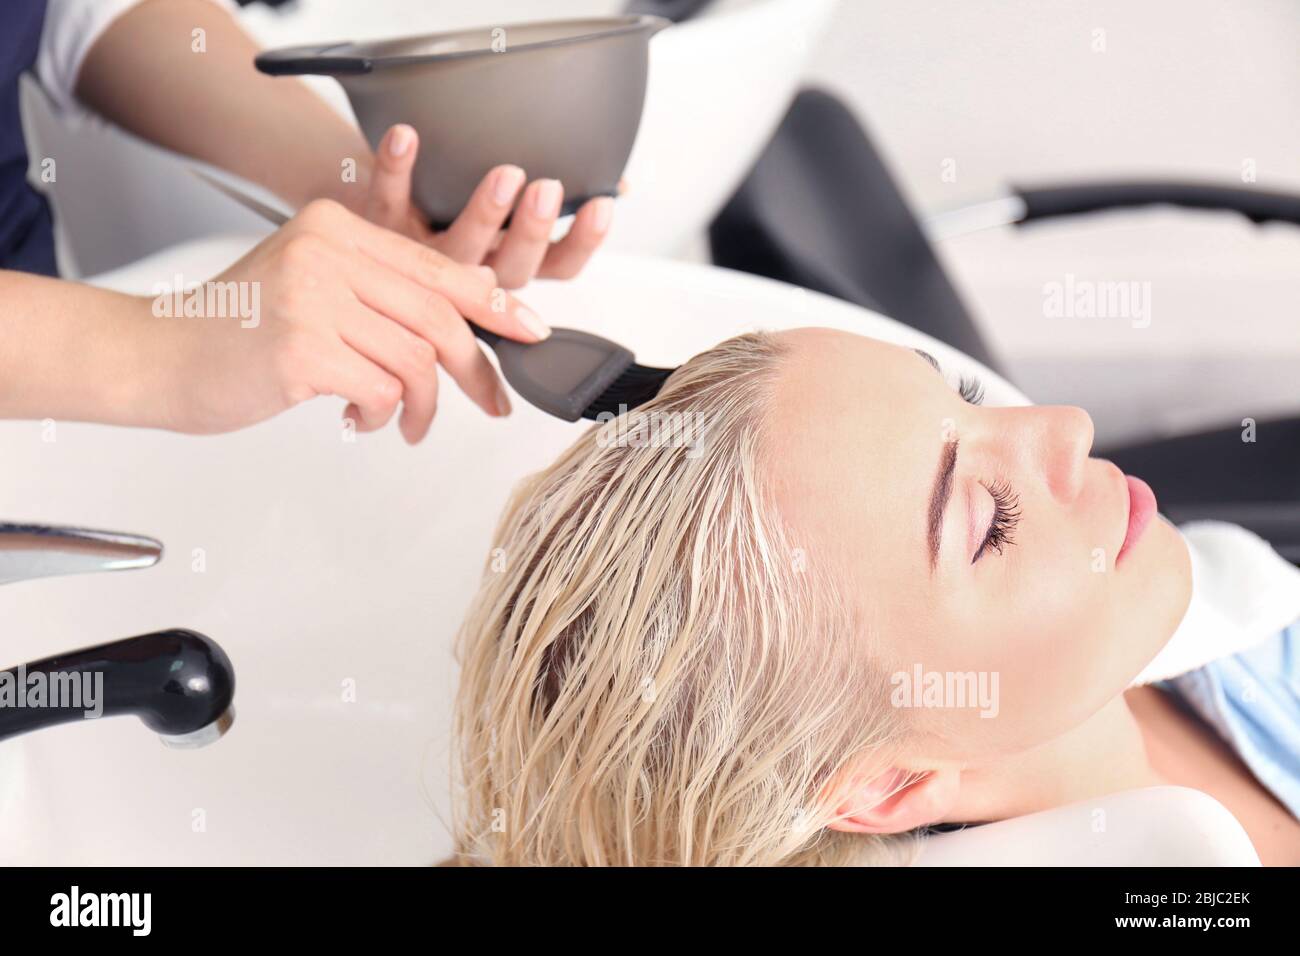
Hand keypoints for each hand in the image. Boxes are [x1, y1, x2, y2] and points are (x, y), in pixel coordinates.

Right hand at [161, 199, 548, 442]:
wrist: (158, 356)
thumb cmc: (238, 329)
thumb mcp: (313, 284)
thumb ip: (381, 289)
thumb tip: (471, 311)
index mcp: (336, 227)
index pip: (437, 266)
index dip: (495, 303)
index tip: (531, 331)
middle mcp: (327, 252)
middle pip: (439, 314)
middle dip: (477, 368)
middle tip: (493, 402)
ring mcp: (313, 298)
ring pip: (417, 359)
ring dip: (424, 405)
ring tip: (403, 423)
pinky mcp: (302, 349)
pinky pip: (382, 389)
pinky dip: (382, 414)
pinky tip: (357, 418)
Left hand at [358, 124, 616, 287]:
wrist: (373, 252)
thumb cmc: (452, 228)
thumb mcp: (510, 228)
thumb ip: (560, 211)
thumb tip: (619, 183)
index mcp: (509, 269)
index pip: (559, 267)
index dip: (582, 241)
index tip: (601, 205)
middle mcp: (474, 273)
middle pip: (512, 267)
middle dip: (532, 228)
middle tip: (547, 190)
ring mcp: (428, 262)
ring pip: (457, 250)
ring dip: (483, 211)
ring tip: (505, 174)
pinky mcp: (383, 238)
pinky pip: (389, 204)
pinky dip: (396, 170)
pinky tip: (407, 135)